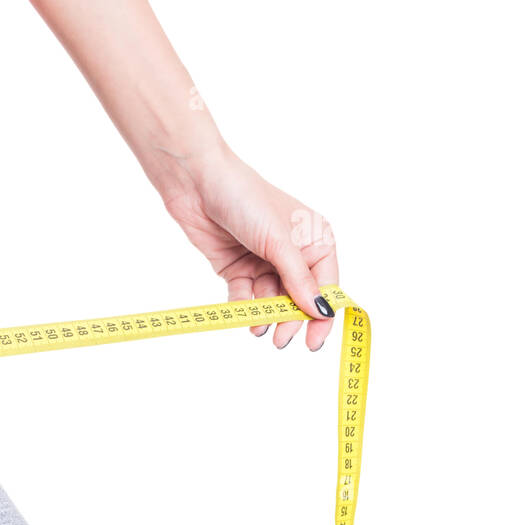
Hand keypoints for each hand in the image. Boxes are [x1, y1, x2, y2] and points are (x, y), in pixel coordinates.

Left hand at [160, 144, 338, 350]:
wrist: (197, 183)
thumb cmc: (246, 199)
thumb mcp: (278, 241)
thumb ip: (298, 279)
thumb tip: (321, 310)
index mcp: (315, 240)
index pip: (326, 285)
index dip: (322, 313)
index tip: (314, 341)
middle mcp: (292, 252)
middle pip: (297, 297)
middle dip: (290, 319)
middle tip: (281, 341)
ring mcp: (264, 260)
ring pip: (270, 299)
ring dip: (265, 315)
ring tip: (258, 329)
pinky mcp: (237, 267)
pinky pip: (245, 295)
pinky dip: (244, 306)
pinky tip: (242, 315)